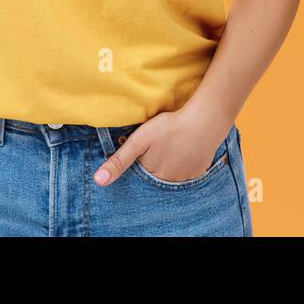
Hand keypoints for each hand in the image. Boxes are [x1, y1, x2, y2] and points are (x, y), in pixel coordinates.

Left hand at [92, 104, 230, 185]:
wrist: (204, 120)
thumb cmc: (169, 127)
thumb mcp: (139, 141)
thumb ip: (119, 161)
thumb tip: (98, 181)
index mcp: (152, 175)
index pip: (139, 174)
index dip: (139, 160)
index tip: (144, 149)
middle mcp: (169, 182)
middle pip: (155, 175)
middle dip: (154, 163)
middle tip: (160, 144)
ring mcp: (186, 179)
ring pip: (171, 175)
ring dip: (169, 165)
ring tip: (172, 145)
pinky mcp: (199, 172)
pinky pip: (187, 172)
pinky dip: (184, 164)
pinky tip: (184, 148)